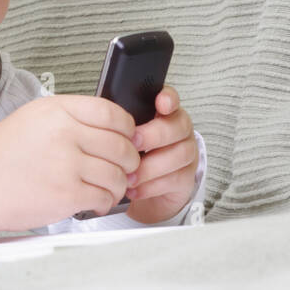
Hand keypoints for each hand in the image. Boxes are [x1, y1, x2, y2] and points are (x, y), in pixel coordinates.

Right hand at [0, 92, 140, 232]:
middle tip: (124, 168)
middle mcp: (64, 133)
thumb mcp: (32, 119)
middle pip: (122, 146)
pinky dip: (104, 202)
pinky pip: (104, 197)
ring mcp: (66, 165)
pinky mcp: (66, 195)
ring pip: (117, 175)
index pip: (113, 113)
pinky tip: (94, 202)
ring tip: (107, 189)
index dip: (128, 129)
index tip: (127, 140)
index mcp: (57, 110)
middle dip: (128, 161)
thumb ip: (70, 119)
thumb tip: (111, 131)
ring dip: (118, 185)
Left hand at [124, 85, 198, 224]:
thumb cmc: (130, 158)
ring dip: (150, 167)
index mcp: (164, 115)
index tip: (161, 103)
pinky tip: (134, 189)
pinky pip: (174, 179)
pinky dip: (151, 186)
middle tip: (133, 144)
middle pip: (178, 127)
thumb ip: (118, 128)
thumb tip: (102, 123)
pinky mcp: (186, 178)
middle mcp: (179, 132)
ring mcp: (186, 154)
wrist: (142, 190)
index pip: (172, 100)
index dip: (169, 99)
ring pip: (179, 154)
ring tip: (128, 176)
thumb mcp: (121, 140)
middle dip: (153, 136)